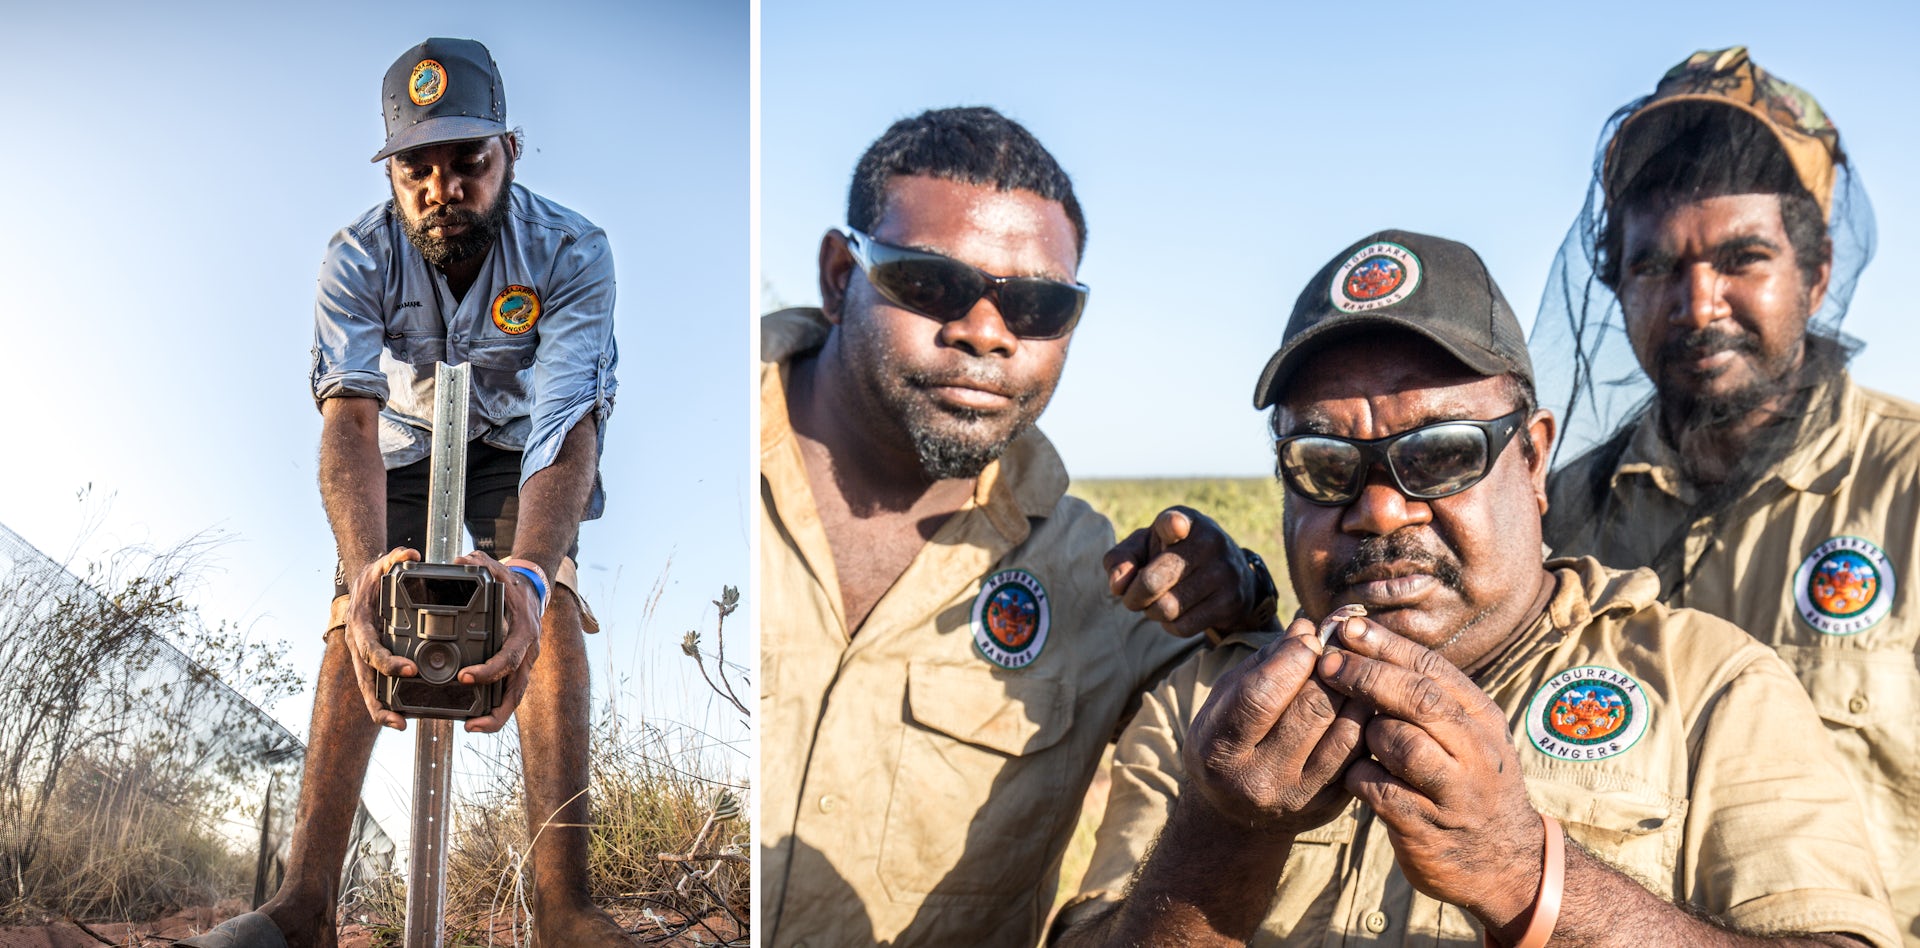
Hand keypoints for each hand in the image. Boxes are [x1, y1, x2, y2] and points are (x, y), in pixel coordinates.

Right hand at [342, 546, 421, 729]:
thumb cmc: (372, 578)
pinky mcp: (372, 662)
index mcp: (361, 626)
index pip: (372, 649)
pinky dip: (385, 703)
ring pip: (368, 689)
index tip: (409, 669)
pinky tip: (401, 717)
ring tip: (399, 726)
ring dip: (380, 709)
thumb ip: (395, 558)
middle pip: (366, 679)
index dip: (388, 661)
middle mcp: (359, 645)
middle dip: (379, 701)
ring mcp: (364, 656)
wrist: (360, 585)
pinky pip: (376, 685)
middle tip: (399, 718)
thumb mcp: (382, 564)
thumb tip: (409, 554)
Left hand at [452, 550, 544, 732]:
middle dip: (496, 711)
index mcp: (525, 633)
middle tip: (471, 724)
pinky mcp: (516, 669)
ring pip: (514, 698)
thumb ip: (484, 564)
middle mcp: (528, 654)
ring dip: (495, 717)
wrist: (535, 591)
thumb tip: (463, 559)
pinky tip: (474, 717)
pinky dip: (494, 708)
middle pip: (517, 691)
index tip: (465, 676)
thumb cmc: (516, 585)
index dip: (489, 670)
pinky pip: (508, 693)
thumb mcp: (502, 571)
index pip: (509, 658)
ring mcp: (524, 664)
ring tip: (471, 727)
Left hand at [1103, 506, 1275, 636]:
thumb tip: (1118, 586)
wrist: (1230, 575)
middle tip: (1133, 599)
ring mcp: (1224, 572)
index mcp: (1185, 520)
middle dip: (1134, 597)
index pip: (1174, 522)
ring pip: (1166, 608)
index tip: (1175, 527)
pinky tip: (1177, 613)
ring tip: (1159, 603)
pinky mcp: (1231, 601)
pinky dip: (1171, 626)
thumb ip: (1120, 559)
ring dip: (1152, 612)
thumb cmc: (1173, 557)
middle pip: (1152, 582)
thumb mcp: (1145, 547)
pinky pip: (1183, 626)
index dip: (1172, 526)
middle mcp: (1209, 541)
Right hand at [1181, 618, 1370, 836]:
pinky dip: (1366, 719)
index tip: (1308, 636)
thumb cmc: (1229, 736)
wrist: (1236, 812)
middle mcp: (1257, 781)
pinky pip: (1362, 753)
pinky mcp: (1331, 806)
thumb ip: (1264, 663)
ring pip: (1346, 731)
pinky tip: (1360, 700)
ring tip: (1352, 668)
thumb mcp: (1227, 698)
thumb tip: (1307, 628)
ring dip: (1355, 691)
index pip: (1261, 696)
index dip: (1291, 659)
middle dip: (1328, 669)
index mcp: (1219, 750)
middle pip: (1310, 710)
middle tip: (1336, 647)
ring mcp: (1299, 799)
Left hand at [1314, 617, 1542, 930]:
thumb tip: (1368, 643)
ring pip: (1400, 742)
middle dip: (1368, 675)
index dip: (1387, 645)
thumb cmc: (1468, 783)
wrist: (1504, 862)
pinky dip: (1358, 776)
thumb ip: (1429, 698)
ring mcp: (1455, 792)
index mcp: (1483, 720)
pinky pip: (1379, 789)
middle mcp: (1476, 752)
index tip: (1348, 627)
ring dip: (1368, 734)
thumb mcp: (1467, 736)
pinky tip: (1355, 776)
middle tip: (1328, 663)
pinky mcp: (1426, 827)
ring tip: (1361, 739)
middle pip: (1419, 700)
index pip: (1434, 669)